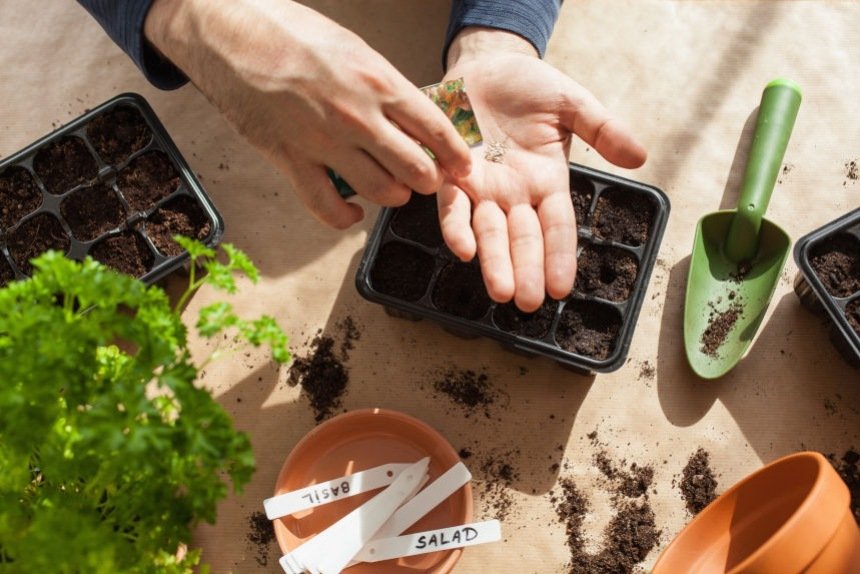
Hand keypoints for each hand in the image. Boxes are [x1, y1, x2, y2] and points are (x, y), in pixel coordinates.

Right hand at [144, 0, 471, 228]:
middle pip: (417, 170)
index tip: (462, 166)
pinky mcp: (292, 162)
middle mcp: (358, 117)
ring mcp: (325, 144)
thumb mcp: (354, 48)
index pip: (436, 130)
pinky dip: (346, 217)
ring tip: (393, 188)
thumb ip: (384, 87)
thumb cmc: (290, 33)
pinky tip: (354, 211)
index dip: (456, 155)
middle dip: (429, 179)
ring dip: (394, 195)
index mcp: (378, 82)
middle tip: (427, 178)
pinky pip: (328, 208)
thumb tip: (411, 115)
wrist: (230, 34)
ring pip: (382, 192)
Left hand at [441, 28, 646, 311]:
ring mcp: (482, 187)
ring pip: (488, 231)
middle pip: (522, 238)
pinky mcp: (451, 173)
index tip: (561, 289)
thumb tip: (640, 156)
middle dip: (525, 270)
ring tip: (501, 291)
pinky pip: (452, 205)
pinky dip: (456, 226)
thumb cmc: (530, 86)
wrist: (485, 63)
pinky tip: (462, 248)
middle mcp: (515, 193)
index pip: (557, 228)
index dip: (559, 257)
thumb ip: (603, 129)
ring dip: (493, 261)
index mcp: (547, 182)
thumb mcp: (573, 104)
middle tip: (527, 304)